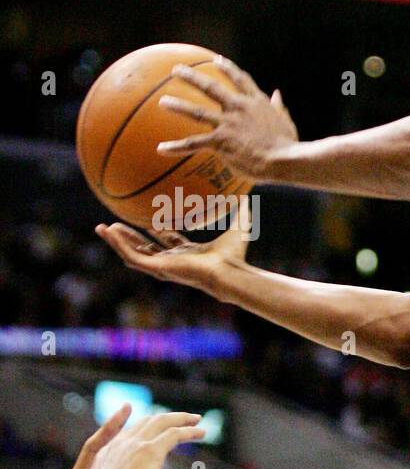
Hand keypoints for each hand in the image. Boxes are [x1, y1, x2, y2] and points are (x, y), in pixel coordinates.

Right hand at [82, 410, 206, 468]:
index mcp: (103, 453)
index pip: (126, 432)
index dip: (138, 425)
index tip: (135, 412)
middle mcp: (120, 444)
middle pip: (145, 423)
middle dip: (164, 419)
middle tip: (182, 420)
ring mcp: (135, 445)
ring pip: (161, 422)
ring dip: (180, 419)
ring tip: (196, 421)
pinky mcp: (150, 451)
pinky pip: (174, 434)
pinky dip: (189, 431)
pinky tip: (201, 433)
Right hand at [96, 195, 252, 293]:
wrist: (228, 271)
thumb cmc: (235, 256)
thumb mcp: (237, 228)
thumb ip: (241, 212)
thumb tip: (249, 196)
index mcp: (191, 254)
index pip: (171, 243)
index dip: (160, 231)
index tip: (151, 218)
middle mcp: (176, 262)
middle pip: (148, 249)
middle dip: (132, 238)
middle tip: (117, 225)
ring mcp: (165, 267)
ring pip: (134, 254)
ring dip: (118, 242)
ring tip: (102, 228)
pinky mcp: (158, 269)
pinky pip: (132, 256)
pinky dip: (119, 245)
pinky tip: (107, 232)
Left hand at [156, 55, 297, 179]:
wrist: (284, 159)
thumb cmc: (288, 143)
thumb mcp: (286, 121)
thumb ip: (279, 106)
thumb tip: (278, 94)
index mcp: (256, 102)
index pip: (240, 80)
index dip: (228, 69)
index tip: (217, 60)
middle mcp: (238, 108)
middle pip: (211, 87)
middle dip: (191, 77)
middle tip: (176, 70)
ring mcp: (228, 124)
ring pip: (197, 112)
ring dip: (178, 106)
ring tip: (163, 102)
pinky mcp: (221, 141)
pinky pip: (194, 143)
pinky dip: (177, 147)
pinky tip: (161, 149)